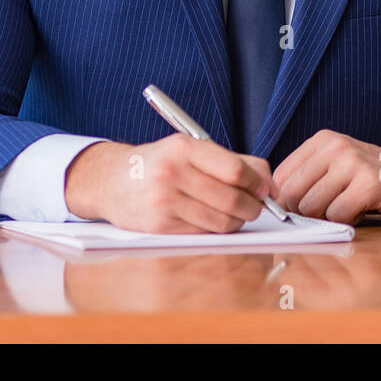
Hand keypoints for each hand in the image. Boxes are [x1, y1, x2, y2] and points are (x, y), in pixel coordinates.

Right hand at [64, 135, 282, 233]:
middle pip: (232, 198)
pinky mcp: (161, 226)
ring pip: (222, 220)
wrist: (112, 181)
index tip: (265, 189)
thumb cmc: (160, 164)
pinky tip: (214, 220)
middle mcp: (173, 173)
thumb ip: (232, 161)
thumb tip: (269, 183)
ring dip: (238, 221)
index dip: (258, 183)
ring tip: (237, 214)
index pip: (235, 170)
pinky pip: (205, 232)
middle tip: (257, 206)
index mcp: (184, 148)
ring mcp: (165, 202)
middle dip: (254, 206)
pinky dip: (217, 229)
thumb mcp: (190, 149)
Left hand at [273, 129, 380, 224]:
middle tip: (326, 212)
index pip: (282, 175)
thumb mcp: (338, 165)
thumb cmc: (375, 178)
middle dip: (304, 212)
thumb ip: (308, 177)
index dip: (285, 199)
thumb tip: (275, 203)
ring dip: (328, 217)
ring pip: (314, 206)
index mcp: (324, 140)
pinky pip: (338, 215)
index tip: (300, 209)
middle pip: (293, 193)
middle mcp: (336, 147)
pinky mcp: (370, 185)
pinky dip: (347, 221)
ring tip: (348, 206)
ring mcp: (354, 164)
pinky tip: (362, 210)